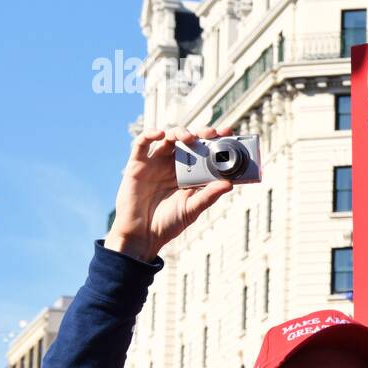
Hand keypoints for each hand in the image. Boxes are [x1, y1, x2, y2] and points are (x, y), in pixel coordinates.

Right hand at [103, 127, 235, 262]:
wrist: (142, 235)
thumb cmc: (168, 223)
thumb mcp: (192, 209)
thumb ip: (208, 196)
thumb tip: (229, 184)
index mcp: (190, 174)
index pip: (205, 152)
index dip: (216, 140)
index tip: (229, 132)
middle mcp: (174, 165)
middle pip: (189, 141)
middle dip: (201, 133)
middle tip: (211, 133)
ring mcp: (156, 163)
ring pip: (168, 139)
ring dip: (179, 132)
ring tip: (189, 137)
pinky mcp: (137, 165)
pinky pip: (141, 144)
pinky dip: (149, 135)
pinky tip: (160, 134)